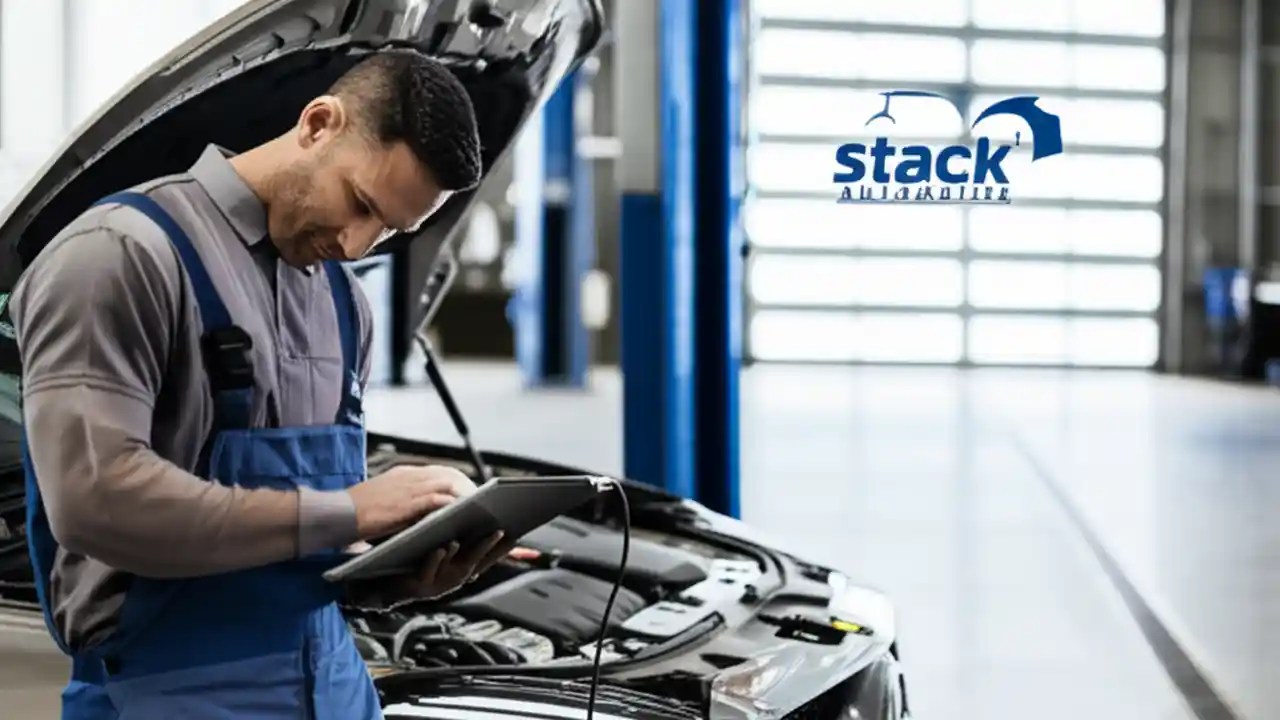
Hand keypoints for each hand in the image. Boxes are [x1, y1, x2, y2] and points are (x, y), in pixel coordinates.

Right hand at [345, 464, 473, 540]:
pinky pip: (439, 500)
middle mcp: (410, 476)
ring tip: (478, 511)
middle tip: (480, 502)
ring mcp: (410, 487)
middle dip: (467, 487)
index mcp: (404, 473)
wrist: (339, 513)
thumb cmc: (357, 511)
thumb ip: (402, 498)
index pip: (440, 471)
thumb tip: (420, 508)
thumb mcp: (383, 497)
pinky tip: (462, 516)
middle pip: (450, 475)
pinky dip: (453, 506)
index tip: (468, 492)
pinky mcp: (409, 502)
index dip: (457, 481)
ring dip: (465, 497)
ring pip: (449, 485)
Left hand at [396, 531, 517, 599]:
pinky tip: (439, 549)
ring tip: (461, 540)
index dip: (503, 547)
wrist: (390, 582)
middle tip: (499, 531)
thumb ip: (464, 539)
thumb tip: (479, 515)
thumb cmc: (420, 563)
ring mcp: (440, 583)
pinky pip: (429, 573)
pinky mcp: (420, 586)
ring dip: (461, 555)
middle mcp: (456, 578)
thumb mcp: (445, 550)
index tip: (516, 533)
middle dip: (488, 547)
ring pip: (454, 569)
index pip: (489, 556)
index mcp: (464, 567)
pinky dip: (436, 561)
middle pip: (476, 562)